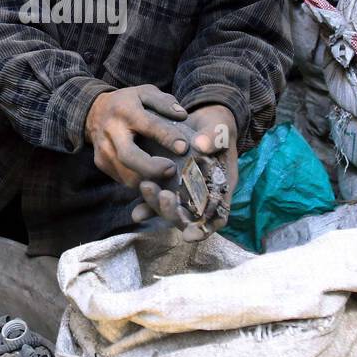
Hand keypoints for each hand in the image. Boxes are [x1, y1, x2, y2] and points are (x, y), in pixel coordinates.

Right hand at [84, 85, 191, 188]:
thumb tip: (183, 115)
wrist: (94, 112)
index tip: (183, 147)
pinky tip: (154, 178)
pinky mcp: (101, 163)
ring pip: (126, 174)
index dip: (167, 137)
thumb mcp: (145, 93)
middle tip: (172, 169)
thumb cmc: (127, 102)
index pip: (148, 125)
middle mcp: (111, 131)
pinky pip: (123, 179)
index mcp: (126, 111)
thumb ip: (164, 102)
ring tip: (166, 177)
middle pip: (129, 156)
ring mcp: (104, 149)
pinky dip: (140, 182)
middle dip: (153, 167)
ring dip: (148, 179)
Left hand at [132, 103, 237, 241]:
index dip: (204, 228)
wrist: (201, 122)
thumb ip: (214, 138)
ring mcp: (183, 193)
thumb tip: (201, 145)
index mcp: (220, 188)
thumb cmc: (217, 130)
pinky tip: (136, 213)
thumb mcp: (220, 131)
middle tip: (163, 197)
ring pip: (171, 209)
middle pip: (188, 217)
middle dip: (174, 213)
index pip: (216, 216)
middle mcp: (201, 196)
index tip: (189, 234)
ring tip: (146, 187)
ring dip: (157, 206)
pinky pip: (157, 201)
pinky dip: (147, 207)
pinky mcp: (168, 186)